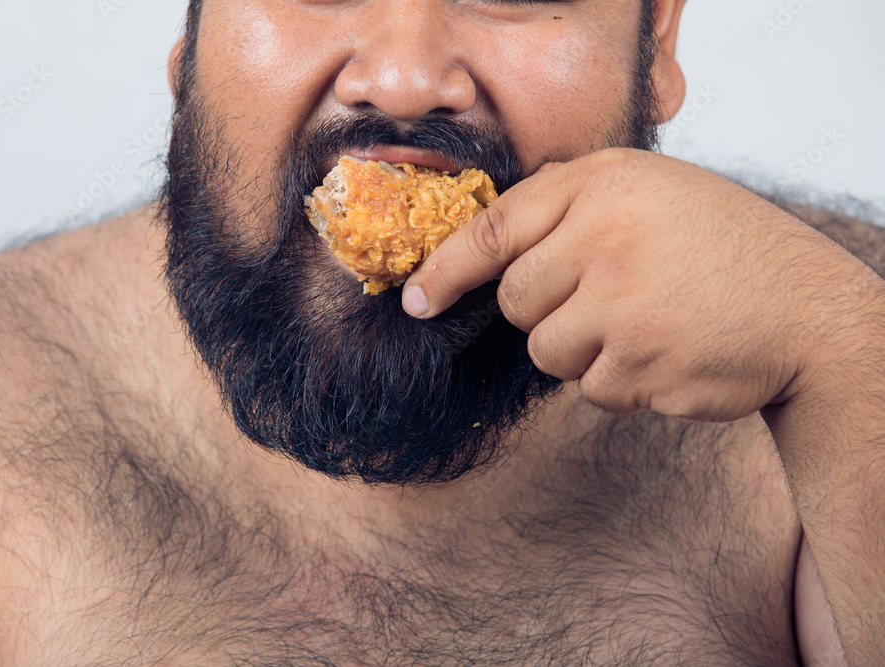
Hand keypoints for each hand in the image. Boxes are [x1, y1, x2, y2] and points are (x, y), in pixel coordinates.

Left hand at [401, 148, 875, 420]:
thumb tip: (486, 248)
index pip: (495, 230)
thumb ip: (571, 205)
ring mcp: (621, 305)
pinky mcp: (636, 366)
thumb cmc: (719, 248)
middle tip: (609, 298)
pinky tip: (666, 353)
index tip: (416, 299)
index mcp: (604, 185)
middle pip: (516, 300)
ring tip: (646, 324)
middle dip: (547, 310)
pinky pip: (589, 388)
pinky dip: (619, 380)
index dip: (447, 270)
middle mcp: (605, 238)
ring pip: (546, 351)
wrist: (807, 311)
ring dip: (584, 350)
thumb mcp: (649, 192)